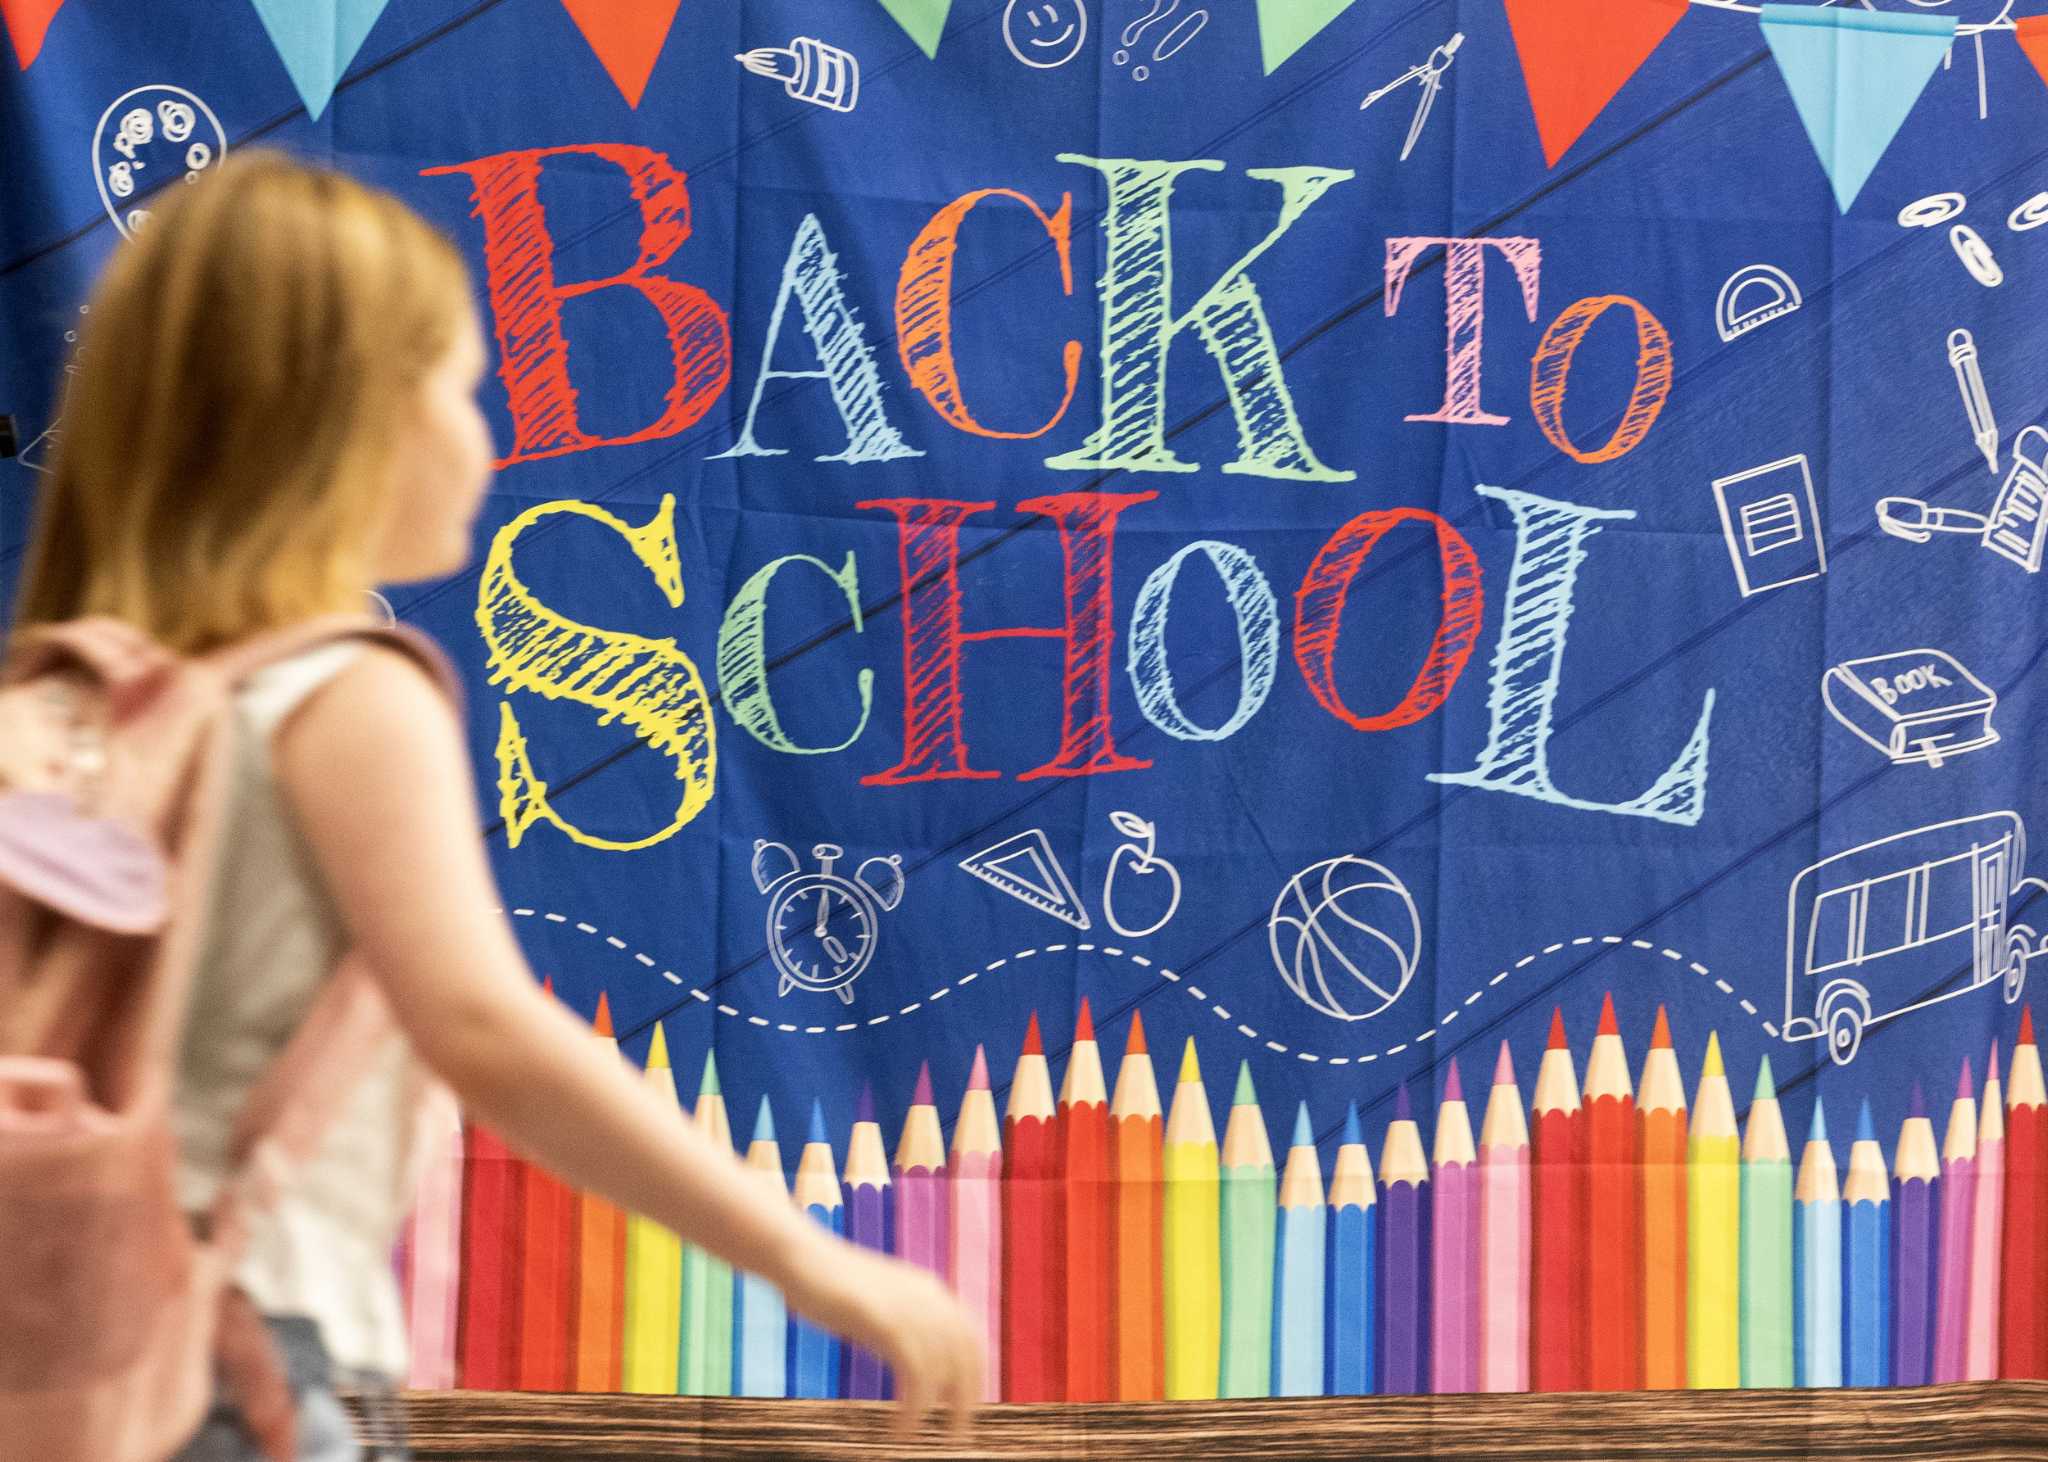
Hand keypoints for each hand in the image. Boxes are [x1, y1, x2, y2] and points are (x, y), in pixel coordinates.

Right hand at [781, 1235, 982, 1439]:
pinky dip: (912, 1407)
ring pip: (941, 1368)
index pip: (970, 1340)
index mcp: (931, 1291)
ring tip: (914, 1438)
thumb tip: (924, 1371)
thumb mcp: (881, 1307)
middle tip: (954, 1438)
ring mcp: (908, 1306)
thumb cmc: (834, 1287)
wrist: (801, 1257)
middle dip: (965, 1400)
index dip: (974, 1378)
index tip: (965, 1411)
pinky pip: (914, 1372)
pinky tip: (899, 1428)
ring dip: (934, 1411)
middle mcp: (928, 1297)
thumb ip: (906, 1330)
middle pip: (965, 1355)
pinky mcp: (885, 1319)